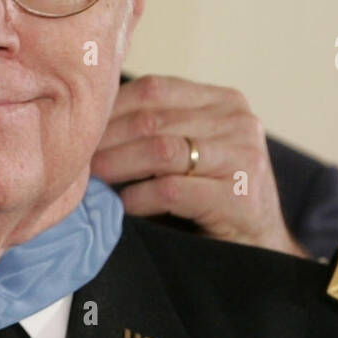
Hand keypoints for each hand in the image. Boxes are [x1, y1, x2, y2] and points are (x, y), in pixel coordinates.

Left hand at [91, 74, 306, 255]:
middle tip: (75, 160)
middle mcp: (238, 121)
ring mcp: (242, 156)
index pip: (153, 89)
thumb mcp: (192, 151)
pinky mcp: (239, 194)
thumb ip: (157, 129)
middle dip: (106, 140)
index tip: (78, 130)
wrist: (262, 248)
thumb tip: (87, 125)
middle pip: (152, 119)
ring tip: (93, 181)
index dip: (109, 109)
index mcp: (224, 101)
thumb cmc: (213, 197)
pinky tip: (124, 206)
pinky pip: (170, 189)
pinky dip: (138, 197)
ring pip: (160, 150)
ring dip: (117, 166)